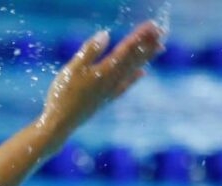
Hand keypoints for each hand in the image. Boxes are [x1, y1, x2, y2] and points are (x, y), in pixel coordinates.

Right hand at [40, 21, 163, 139]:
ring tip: (159, 48)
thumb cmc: (62, 95)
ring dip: (145, 58)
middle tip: (161, 33)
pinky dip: (134, 77)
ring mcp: (110, 91)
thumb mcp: (72, 69)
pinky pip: (125, 85)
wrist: (60, 123)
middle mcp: (111, 80)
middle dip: (147, 45)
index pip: (125, 50)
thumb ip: (89, 51)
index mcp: (104, 70)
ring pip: (132, 70)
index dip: (138, 37)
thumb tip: (105, 34)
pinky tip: (141, 73)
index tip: (151, 26)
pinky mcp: (105, 100)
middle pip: (133, 59)